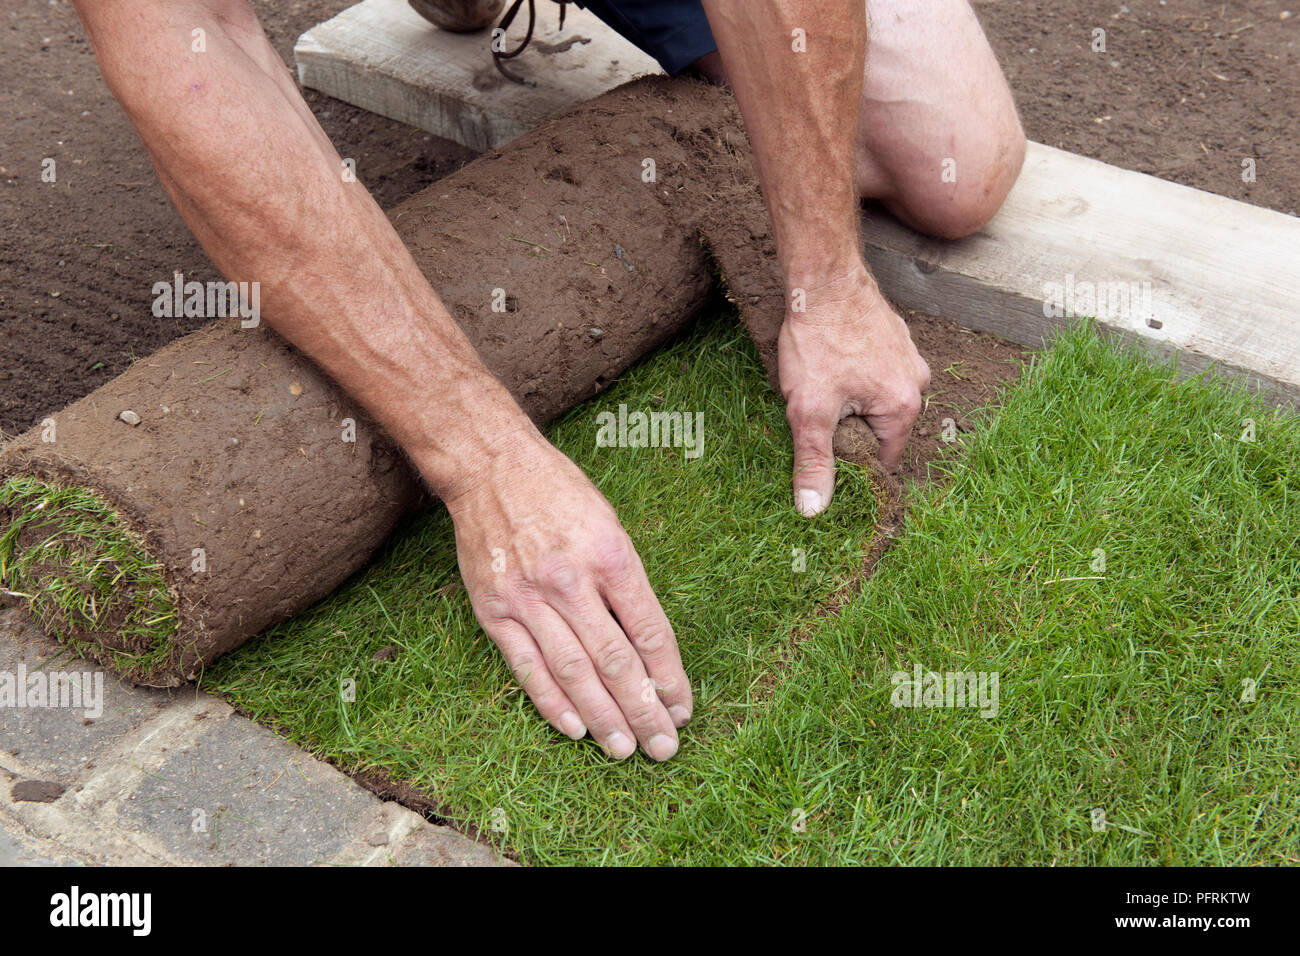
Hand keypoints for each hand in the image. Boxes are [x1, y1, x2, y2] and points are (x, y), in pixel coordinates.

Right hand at [442, 433, 691, 760]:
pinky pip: (527, 667)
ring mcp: (528, 598)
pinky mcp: (494, 609)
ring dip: (603, 718)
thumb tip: (649, 647)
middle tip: (664, 747)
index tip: (683, 709)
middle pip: (615, 661)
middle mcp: (570, 580)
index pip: (649, 631)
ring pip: (573, 673)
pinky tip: (575, 729)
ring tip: (625, 750)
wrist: (490, 468)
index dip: (669, 677)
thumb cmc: (559, 494)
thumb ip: (627, 583)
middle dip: (643, 710)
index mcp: (610, 555)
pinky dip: (552, 702)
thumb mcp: (610, 524)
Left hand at [779, 267, 929, 514]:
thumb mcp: (809, 411)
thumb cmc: (818, 340)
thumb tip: (814, 510)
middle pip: (879, 429)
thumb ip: (814, 462)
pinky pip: (873, 372)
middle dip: (846, 426)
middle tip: (815, 406)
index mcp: (905, 406)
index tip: (823, 449)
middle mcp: (917, 382)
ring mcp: (908, 356)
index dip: (849, 462)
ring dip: (847, 399)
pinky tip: (828, 360)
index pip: (882, 459)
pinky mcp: (893, 337)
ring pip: (873, 399)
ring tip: (820, 379)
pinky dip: (851, 374)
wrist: (822, 276)